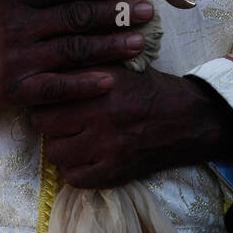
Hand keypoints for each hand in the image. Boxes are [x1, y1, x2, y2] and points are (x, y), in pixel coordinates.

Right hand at [0, 0, 151, 115]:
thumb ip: (32, 3)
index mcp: (16, 2)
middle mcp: (20, 26)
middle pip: (77, 16)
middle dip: (116, 13)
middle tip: (146, 11)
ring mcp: (19, 59)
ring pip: (74, 49)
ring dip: (111, 44)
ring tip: (139, 41)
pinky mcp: (16, 91)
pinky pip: (59, 86)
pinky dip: (86, 83)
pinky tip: (111, 79)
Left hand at [30, 67, 232, 187]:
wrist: (188, 119)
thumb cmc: (150, 88)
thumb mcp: (121, 63)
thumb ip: (88, 58)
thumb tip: (52, 54)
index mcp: (100, 81)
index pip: (49, 89)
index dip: (44, 91)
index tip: (48, 93)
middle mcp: (100, 113)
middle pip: (43, 121)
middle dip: (48, 119)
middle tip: (58, 117)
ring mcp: (106, 146)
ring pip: (55, 152)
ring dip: (60, 146)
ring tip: (72, 138)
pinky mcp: (114, 172)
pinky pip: (74, 178)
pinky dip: (75, 170)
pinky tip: (85, 158)